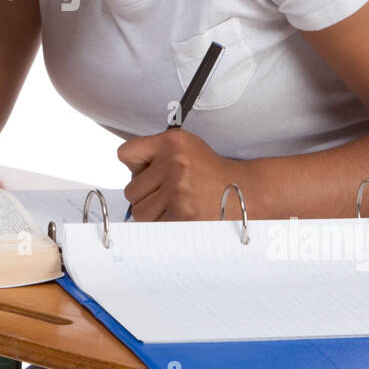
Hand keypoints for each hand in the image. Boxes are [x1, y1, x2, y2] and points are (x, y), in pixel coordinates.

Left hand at [116, 128, 234, 220]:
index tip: (147, 171)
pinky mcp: (182, 214)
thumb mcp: (183, 147)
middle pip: (130, 190)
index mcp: (172, 142)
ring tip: (174, 204)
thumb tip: (128, 173)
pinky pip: (153, 225)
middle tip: (167, 192)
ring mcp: (178, 190)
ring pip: (139, 211)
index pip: (125, 153)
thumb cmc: (208, 172)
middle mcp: (174, 163)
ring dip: (152, 212)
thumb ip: (153, 153)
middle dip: (145, 195)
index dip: (134, 166)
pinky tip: (179, 214)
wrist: (243, 191)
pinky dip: (163, 224)